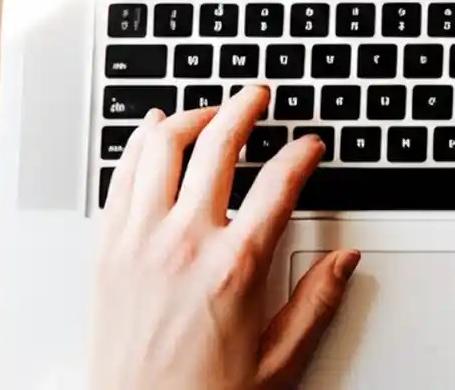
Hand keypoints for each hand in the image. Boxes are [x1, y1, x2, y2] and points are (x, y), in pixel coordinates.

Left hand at [92, 86, 359, 389]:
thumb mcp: (281, 360)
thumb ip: (318, 302)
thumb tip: (346, 261)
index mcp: (236, 267)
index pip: (279, 183)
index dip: (302, 154)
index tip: (311, 146)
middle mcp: (185, 244)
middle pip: (217, 146)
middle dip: (244, 108)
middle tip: (259, 94)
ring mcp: (140, 242)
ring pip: (161, 149)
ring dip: (189, 118)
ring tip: (210, 110)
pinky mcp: (108, 251)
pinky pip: (122, 177)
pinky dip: (139, 145)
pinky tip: (152, 135)